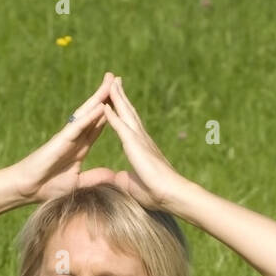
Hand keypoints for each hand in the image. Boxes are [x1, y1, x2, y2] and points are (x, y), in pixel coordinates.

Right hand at [9, 72, 119, 204]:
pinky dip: (90, 116)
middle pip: (94, 113)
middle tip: (117, 78)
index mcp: (80, 147)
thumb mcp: (78, 182)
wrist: (27, 189)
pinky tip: (100, 105)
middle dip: (106, 96)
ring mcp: (68, 137)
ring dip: (99, 97)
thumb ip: (94, 177)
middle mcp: (75, 137)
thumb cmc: (48, 186)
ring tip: (110, 81)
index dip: (110, 112)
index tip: (122, 100)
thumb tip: (112, 174)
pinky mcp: (60, 140)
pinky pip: (78, 125)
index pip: (98, 125)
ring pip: (87, 113)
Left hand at [99, 77, 182, 210]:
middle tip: (113, 81)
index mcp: (140, 147)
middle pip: (128, 112)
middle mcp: (141, 139)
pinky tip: (104, 105)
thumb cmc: (156, 193)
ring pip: (125, 113)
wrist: (170, 195)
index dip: (121, 111)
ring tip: (110, 83)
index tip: (114, 100)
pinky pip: (120, 126)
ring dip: (117, 97)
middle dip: (120, 96)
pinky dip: (112, 115)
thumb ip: (126, 177)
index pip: (128, 124)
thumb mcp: (134, 184)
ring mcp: (139, 139)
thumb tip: (119, 177)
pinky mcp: (135, 145)